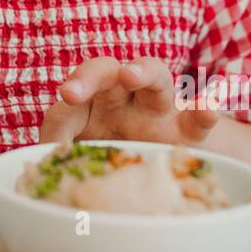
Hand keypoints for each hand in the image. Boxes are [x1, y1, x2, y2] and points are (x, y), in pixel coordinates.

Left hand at [38, 56, 221, 145]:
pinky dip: (204, 111)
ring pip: (155, 76)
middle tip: (70, 93)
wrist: (151, 181)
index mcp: (91, 103)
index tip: (52, 142)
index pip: (72, 99)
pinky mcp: (186, 133)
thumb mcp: (78, 156)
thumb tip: (43, 156)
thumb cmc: (104, 162)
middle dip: (87, 76)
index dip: (61, 117)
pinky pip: (197, 118)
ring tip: (130, 75)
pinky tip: (208, 108)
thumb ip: (60, 149)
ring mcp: (156, 110)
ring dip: (142, 71)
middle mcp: (123, 98)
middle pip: (106, 70)